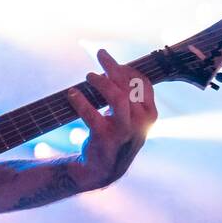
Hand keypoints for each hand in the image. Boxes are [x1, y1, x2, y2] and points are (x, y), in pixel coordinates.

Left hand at [67, 49, 157, 189]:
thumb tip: (112, 68)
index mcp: (150, 114)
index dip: (127, 68)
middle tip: (100, 54)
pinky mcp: (105, 138)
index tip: (112, 62)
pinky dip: (80, 102)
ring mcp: (125, 130)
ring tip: (89, 76)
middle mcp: (141, 122)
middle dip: (113, 67)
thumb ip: (127, 96)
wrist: (103, 169)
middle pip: (128, 86)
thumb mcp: (129, 116)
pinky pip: (92, 115)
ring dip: (101, 82)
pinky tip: (72, 94)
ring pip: (116, 97)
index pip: (142, 83)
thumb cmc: (115, 136)